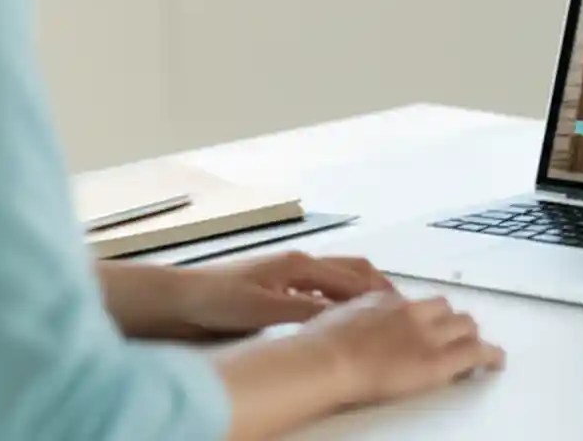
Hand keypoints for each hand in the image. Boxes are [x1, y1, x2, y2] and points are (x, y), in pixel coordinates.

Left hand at [177, 252, 394, 337]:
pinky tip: (342, 314)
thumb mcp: (263, 309)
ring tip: (380, 309)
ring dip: (361, 290)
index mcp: (299, 265)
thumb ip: (304, 311)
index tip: (402, 309)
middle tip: (401, 307)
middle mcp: (298, 263)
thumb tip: (341, 317)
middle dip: (378, 286)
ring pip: (338, 276)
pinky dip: (341, 297)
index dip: (378, 296)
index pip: (352, 279)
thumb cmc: (216, 300)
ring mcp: (288, 273)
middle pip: (352, 269)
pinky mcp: (279, 286)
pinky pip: (322, 288)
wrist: (180, 299)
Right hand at [299, 293, 505, 406]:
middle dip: (451, 323)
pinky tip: (496, 362)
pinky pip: (476, 352)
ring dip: (468, 336)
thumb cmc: (317, 347)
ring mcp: (428, 334)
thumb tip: (343, 325)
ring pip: (465, 324)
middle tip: (453, 338)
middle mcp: (410, 311)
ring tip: (476, 350)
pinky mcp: (439, 360)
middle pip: (444, 308)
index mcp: (383, 302)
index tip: (424, 326)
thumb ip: (349, 320)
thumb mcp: (332, 320)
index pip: (415, 304)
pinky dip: (490, 356)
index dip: (424, 317)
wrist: (326, 361)